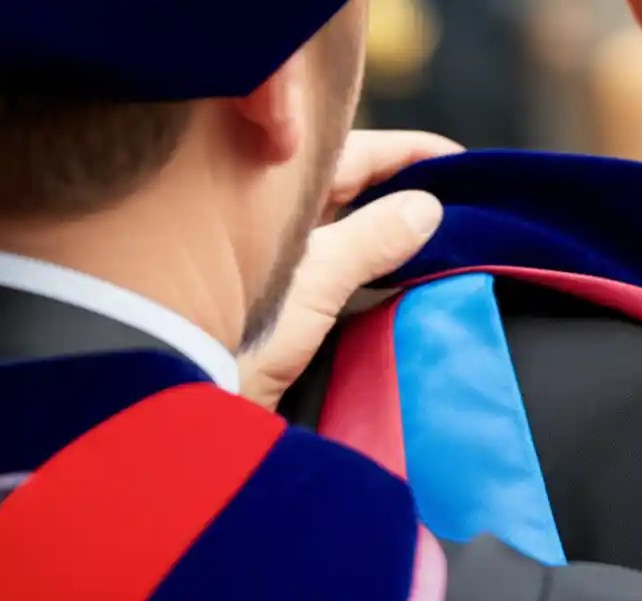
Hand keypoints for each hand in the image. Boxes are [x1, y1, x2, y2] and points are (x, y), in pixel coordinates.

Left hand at [239, 130, 462, 409]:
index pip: (350, 152)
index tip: (460, 159)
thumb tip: (427, 208)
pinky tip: (403, 275)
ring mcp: (273, 264)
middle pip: (348, 187)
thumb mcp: (311, 281)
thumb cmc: (236, 336)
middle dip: (403, 188)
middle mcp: (268, 221)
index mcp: (269, 194)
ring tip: (442, 232)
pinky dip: (374, 265)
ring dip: (391, 227)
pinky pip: (340, 268)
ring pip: (345, 227)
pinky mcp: (277, 307)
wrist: (180, 408)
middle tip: (460, 196)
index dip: (406, 152)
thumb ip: (370, 239)